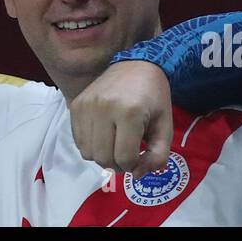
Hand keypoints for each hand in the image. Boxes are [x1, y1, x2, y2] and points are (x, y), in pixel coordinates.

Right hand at [70, 60, 172, 177]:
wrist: (136, 65)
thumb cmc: (154, 97)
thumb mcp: (165, 127)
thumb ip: (158, 156)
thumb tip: (136, 175)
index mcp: (130, 112)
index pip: (124, 158)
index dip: (134, 165)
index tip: (140, 156)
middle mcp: (104, 108)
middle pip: (103, 158)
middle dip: (117, 164)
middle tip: (127, 154)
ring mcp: (87, 105)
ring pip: (88, 152)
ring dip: (102, 156)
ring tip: (114, 144)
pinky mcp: (76, 104)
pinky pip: (78, 140)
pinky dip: (90, 145)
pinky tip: (103, 135)